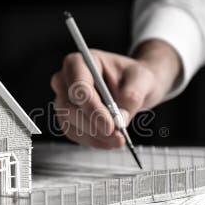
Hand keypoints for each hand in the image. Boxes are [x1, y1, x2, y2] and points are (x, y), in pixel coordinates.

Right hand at [50, 39, 181, 148]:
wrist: (132, 85)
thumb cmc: (133, 77)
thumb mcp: (142, 80)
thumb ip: (132, 97)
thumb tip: (119, 120)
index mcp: (80, 62)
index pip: (78, 88)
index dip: (92, 109)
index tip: (110, 126)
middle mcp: (65, 79)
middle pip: (69, 107)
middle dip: (94, 126)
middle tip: (118, 137)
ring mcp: (63, 98)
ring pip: (69, 122)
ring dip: (93, 136)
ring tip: (118, 140)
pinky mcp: (67, 115)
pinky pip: (72, 132)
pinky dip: (91, 140)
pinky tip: (109, 142)